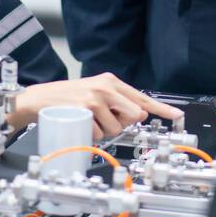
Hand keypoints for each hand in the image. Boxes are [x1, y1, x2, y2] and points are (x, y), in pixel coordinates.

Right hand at [10, 73, 182, 138]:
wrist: (39, 99)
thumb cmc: (68, 99)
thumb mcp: (95, 93)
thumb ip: (116, 102)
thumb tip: (139, 115)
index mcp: (111, 81)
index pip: (141, 97)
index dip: (161, 108)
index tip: (176, 115)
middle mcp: (105, 86)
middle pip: (133, 115)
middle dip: (121, 124)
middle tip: (103, 119)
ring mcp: (95, 98)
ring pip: (116, 128)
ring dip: (103, 132)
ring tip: (87, 121)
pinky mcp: (85, 109)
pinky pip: (99, 133)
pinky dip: (92, 135)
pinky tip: (81, 125)